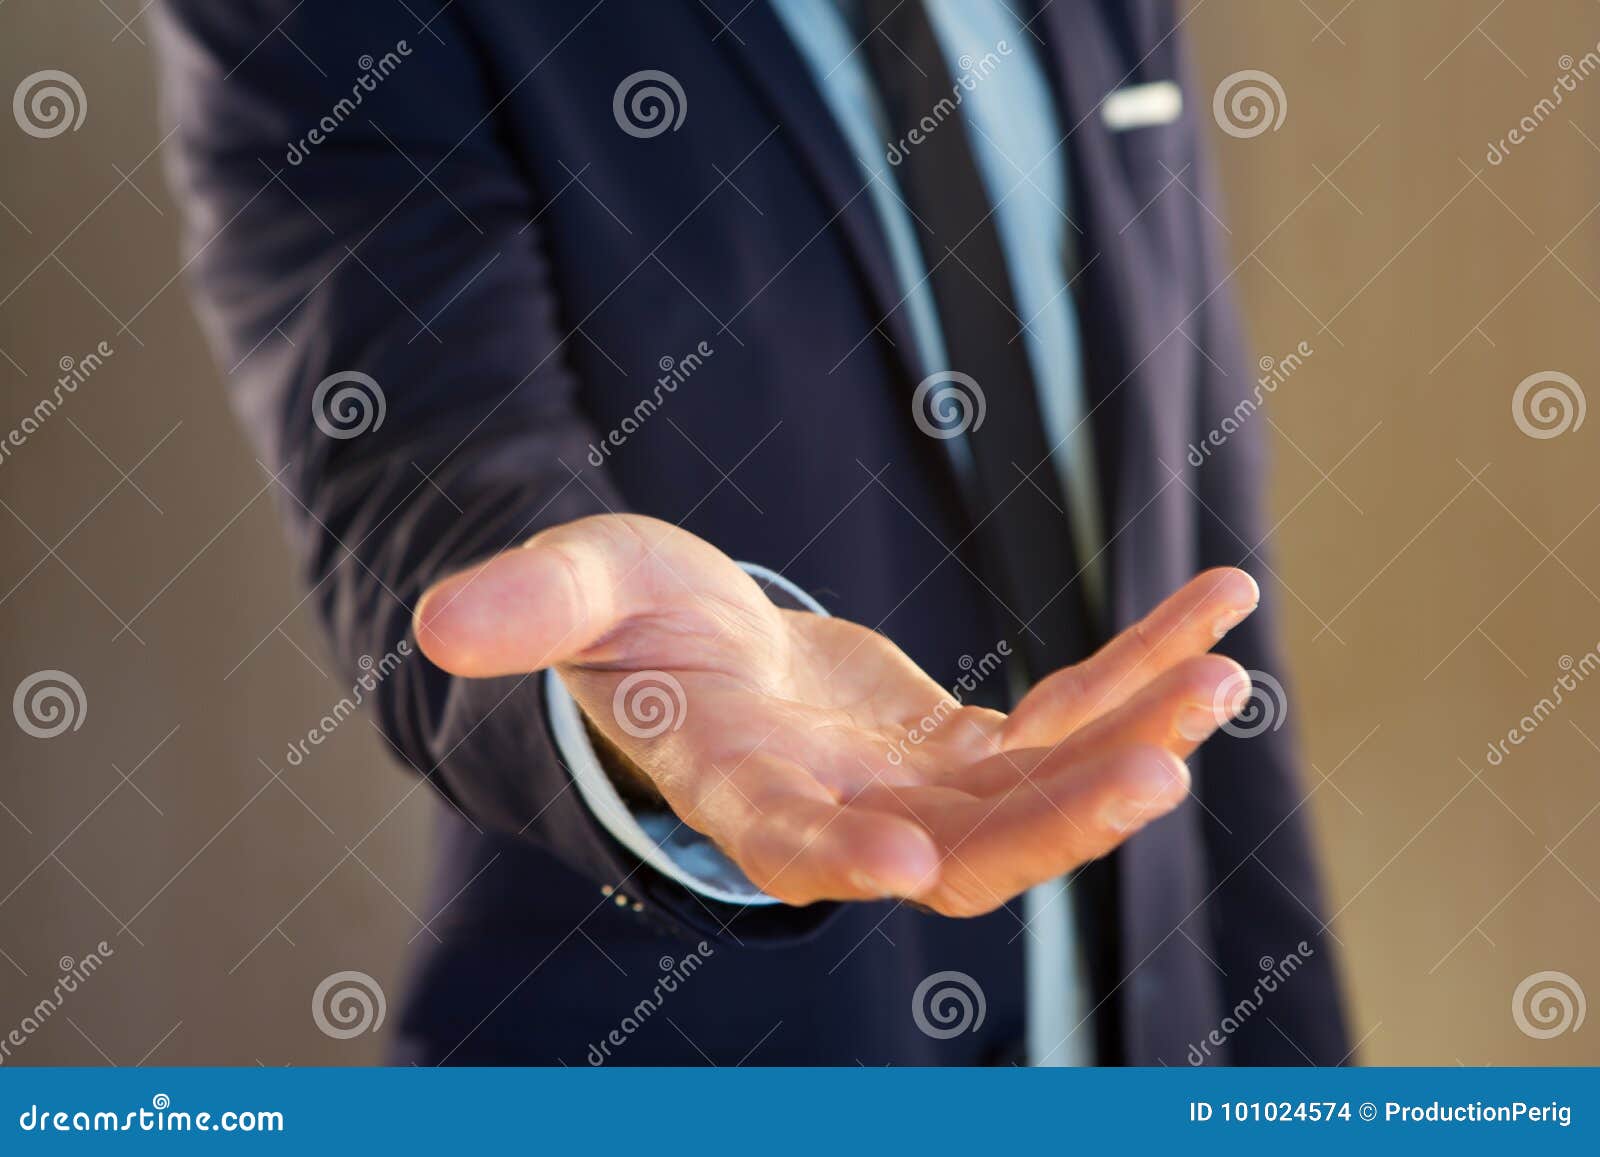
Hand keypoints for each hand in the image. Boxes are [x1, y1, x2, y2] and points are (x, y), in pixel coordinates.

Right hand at [412, 514, 1257, 915]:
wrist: (698, 654)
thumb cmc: (631, 626)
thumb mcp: (583, 589)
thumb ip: (530, 605)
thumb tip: (434, 624)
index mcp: (742, 786)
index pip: (788, 842)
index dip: (840, 853)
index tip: (907, 856)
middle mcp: (844, 811)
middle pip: (962, 847)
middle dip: (1059, 817)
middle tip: (1164, 766)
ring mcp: (917, 785)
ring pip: (1041, 793)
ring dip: (1133, 743)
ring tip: (1223, 679)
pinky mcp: (966, 745)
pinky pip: (1070, 719)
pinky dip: (1140, 674)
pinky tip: (1218, 611)